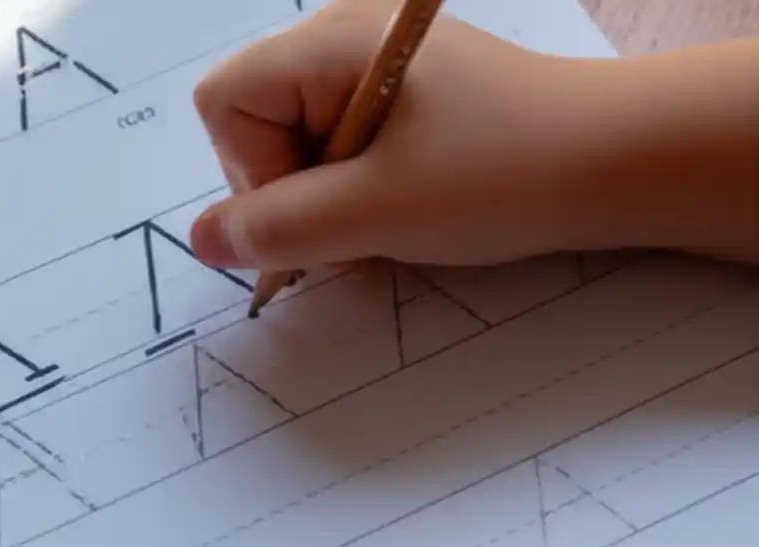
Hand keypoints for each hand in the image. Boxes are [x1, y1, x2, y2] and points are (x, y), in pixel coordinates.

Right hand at [187, 0, 758, 269]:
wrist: (617, 163)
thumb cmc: (499, 176)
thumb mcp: (375, 213)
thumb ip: (276, 229)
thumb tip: (199, 240)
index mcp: (328, 41)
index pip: (223, 102)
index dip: (250, 170)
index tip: (317, 209)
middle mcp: (340, 38)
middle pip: (252, 123)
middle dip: (290, 190)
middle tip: (357, 222)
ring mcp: (370, 65)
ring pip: (294, 144)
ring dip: (326, 200)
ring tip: (388, 217)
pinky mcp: (398, 96)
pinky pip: (336, 147)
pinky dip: (355, 190)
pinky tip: (402, 206)